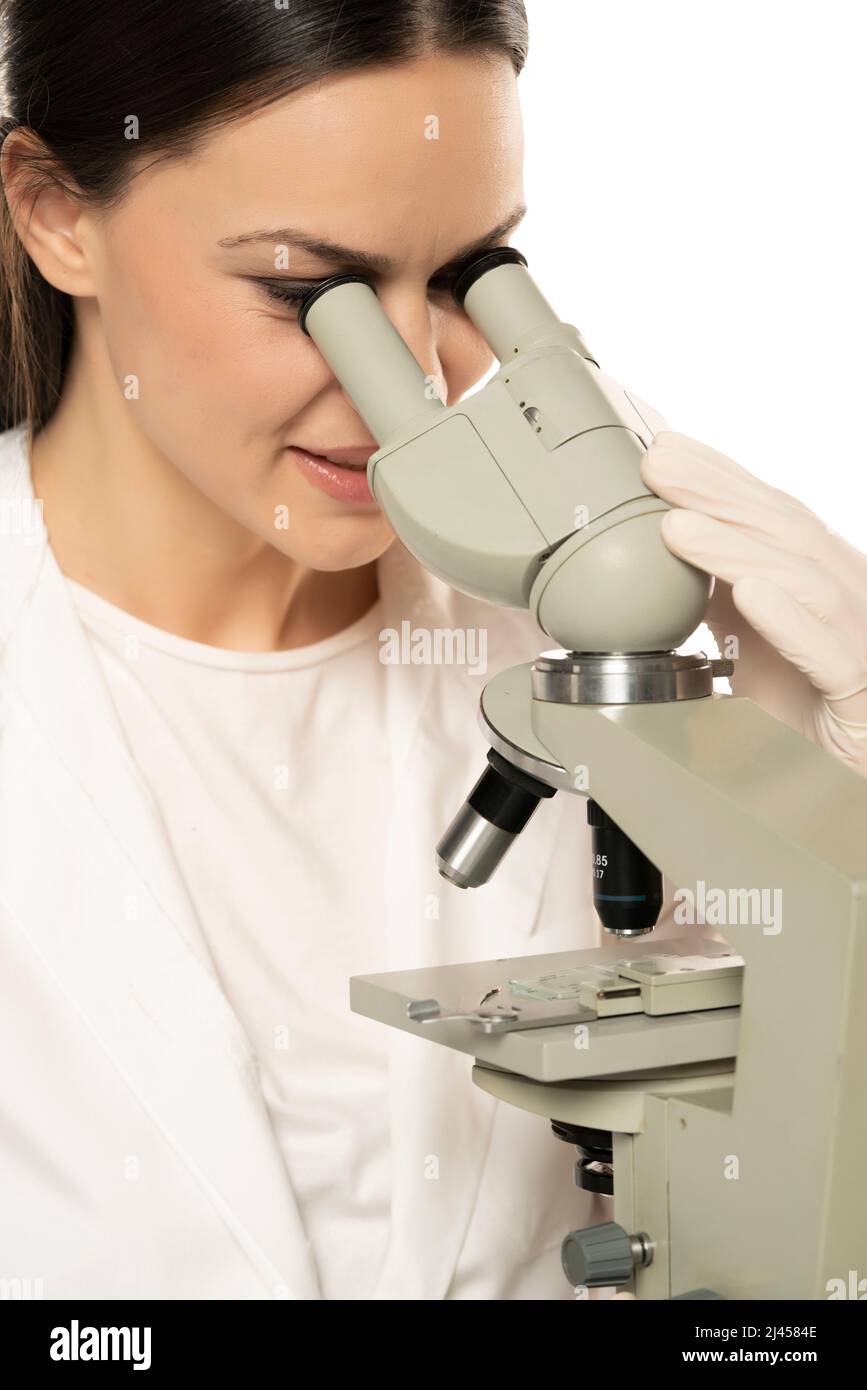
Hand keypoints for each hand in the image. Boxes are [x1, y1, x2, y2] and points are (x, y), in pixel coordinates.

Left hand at [640, 430, 866, 778]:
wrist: (849, 769)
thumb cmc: (805, 702)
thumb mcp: (746, 638)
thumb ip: (711, 598)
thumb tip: (654, 556)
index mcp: (814, 576)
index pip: (766, 514)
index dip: (718, 476)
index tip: (663, 448)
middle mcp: (841, 593)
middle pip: (779, 531)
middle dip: (715, 492)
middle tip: (657, 464)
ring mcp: (856, 636)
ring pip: (799, 580)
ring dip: (734, 549)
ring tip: (677, 527)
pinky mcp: (859, 688)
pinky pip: (827, 652)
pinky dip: (789, 620)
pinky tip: (752, 596)